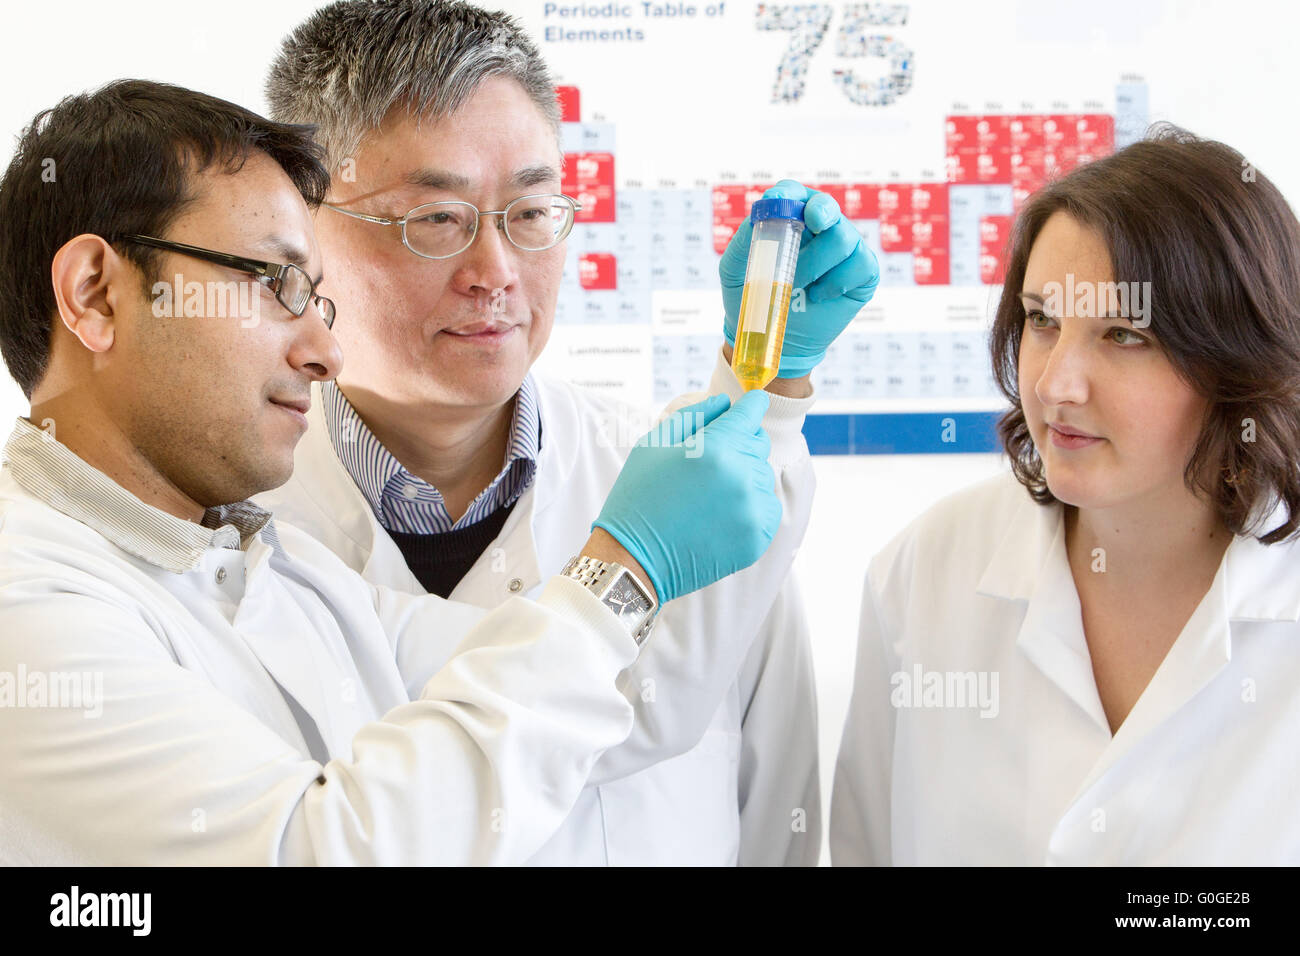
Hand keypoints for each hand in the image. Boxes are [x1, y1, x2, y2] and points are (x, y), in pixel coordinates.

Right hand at [591, 391, 780, 604]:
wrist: (633, 558)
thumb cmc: (639, 497)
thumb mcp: (654, 444)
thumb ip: (695, 416)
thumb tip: (726, 401)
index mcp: (716, 448)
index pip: (752, 412)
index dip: (749, 407)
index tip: (749, 406)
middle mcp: (741, 477)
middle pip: (759, 444)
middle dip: (739, 445)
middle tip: (710, 464)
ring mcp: (752, 510)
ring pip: (763, 477)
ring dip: (744, 478)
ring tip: (709, 495)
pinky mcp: (757, 538)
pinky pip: (768, 508)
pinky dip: (751, 507)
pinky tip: (721, 514)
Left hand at [721, 179, 879, 377]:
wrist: (771, 338)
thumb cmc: (752, 298)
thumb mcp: (735, 270)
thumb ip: (745, 242)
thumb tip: (759, 216)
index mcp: (790, 219)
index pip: (794, 193)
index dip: (789, 194)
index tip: (778, 200)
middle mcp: (820, 228)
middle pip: (827, 207)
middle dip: (821, 211)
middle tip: (813, 221)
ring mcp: (844, 250)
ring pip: (844, 238)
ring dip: (817, 262)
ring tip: (797, 285)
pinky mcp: (862, 274)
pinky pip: (861, 264)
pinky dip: (837, 281)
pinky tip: (819, 295)